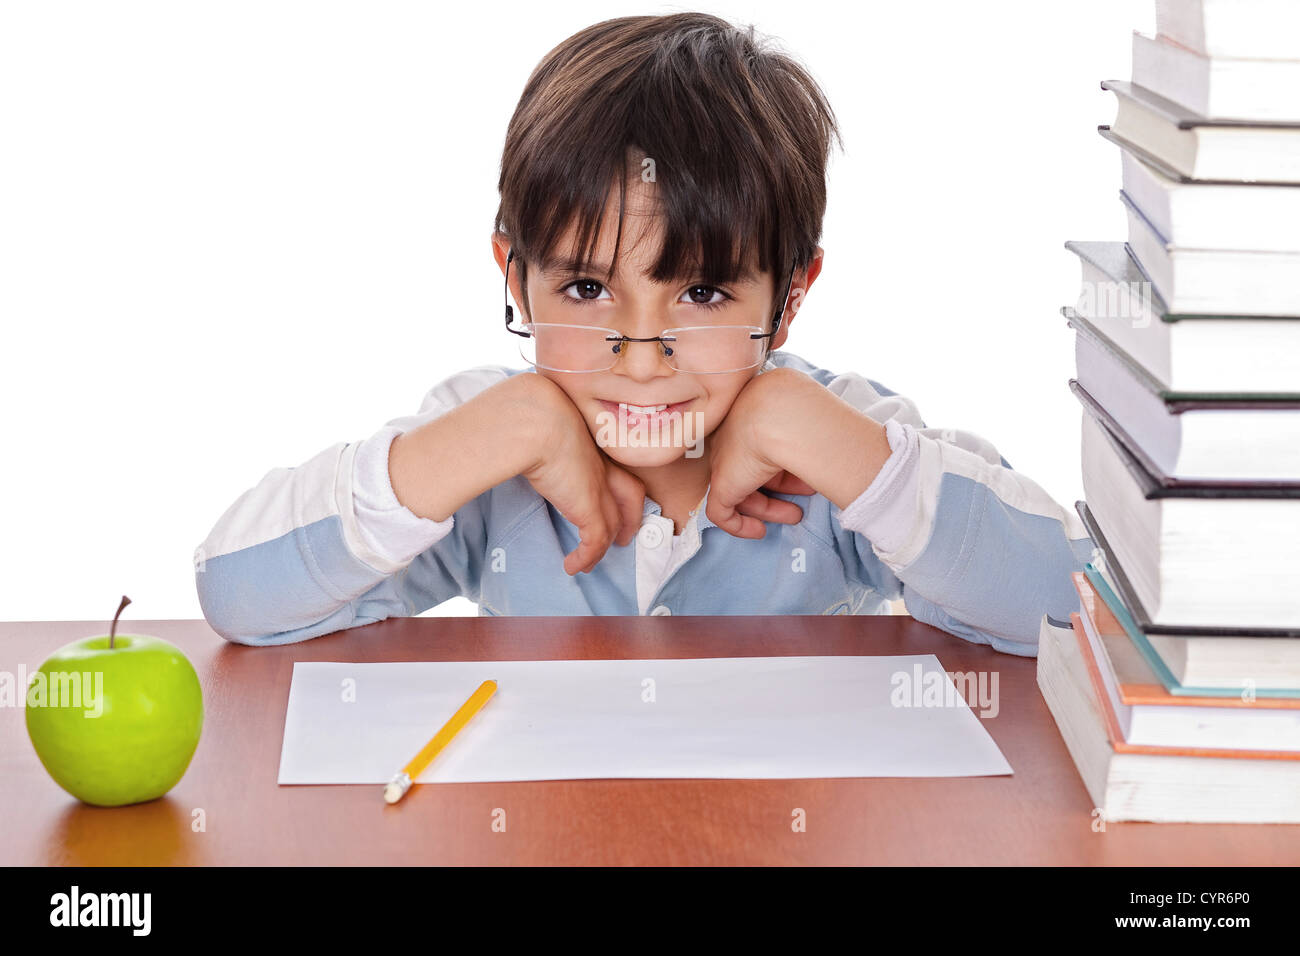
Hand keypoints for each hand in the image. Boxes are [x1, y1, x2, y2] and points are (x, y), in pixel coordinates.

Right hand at [518, 376, 645, 574]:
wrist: (536, 419)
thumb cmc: (527, 413)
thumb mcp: (533, 423)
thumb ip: (531, 434)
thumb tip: (509, 438)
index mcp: (588, 443)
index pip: (611, 464)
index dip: (613, 483)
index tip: (604, 495)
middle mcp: (599, 465)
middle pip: (631, 492)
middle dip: (630, 515)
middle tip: (623, 534)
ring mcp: (598, 487)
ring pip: (614, 522)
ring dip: (604, 545)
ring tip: (590, 561)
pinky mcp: (589, 508)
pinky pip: (596, 542)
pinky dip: (587, 557)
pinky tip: (572, 566)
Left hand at [705, 370, 816, 538]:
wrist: (780, 414)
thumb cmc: (799, 414)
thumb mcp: (804, 427)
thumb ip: (807, 440)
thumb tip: (824, 451)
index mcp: (752, 422)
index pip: (763, 449)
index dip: (785, 467)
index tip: (805, 477)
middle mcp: (735, 440)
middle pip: (752, 471)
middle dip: (781, 489)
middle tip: (806, 495)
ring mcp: (724, 462)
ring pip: (740, 492)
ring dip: (770, 508)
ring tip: (796, 515)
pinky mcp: (720, 486)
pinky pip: (721, 513)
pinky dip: (739, 526)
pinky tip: (760, 532)